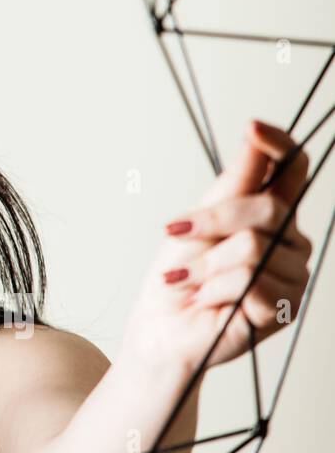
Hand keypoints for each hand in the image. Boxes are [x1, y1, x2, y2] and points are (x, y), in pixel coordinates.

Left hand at [120, 120, 311, 375]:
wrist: (160, 326)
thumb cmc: (178, 274)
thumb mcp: (195, 221)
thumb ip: (232, 185)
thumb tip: (253, 136)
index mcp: (271, 214)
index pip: (292, 171)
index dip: (279, 145)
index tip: (253, 126)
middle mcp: (290, 242)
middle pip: (269, 208)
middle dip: (213, 220)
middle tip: (176, 233)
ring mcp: (291, 275)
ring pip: (254, 248)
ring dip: (205, 266)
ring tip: (190, 282)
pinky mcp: (283, 308)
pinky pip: (252, 283)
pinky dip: (214, 290)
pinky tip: (204, 301)